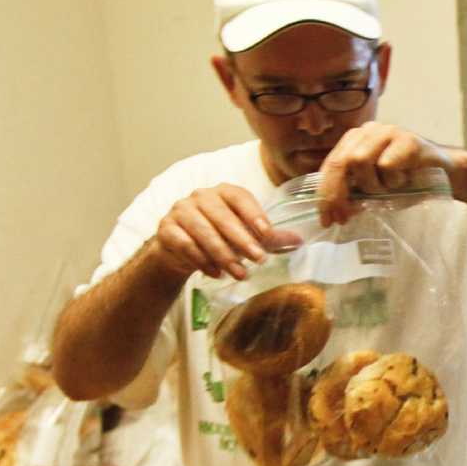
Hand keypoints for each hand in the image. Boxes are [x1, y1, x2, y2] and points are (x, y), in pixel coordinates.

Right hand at [152, 184, 299, 281]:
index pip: (239, 197)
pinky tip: (215, 274)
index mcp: (223, 192)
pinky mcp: (166, 229)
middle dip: (242, 240)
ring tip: (239, 274)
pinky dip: (201, 260)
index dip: (254, 214)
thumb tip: (300, 241)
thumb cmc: (217, 237)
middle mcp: (200, 196)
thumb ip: (269, 238)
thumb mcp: (244, 236)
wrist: (178, 249)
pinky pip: (184, 243)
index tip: (267, 235)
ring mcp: (180, 211)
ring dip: (223, 254)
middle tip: (259, 260)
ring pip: (202, 231)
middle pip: (222, 215)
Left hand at [317, 123, 453, 226]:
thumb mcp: (376, 190)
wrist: (446, 173)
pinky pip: (387, 164)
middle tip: (343, 218)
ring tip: (388, 190)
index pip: (331, 165)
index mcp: (355, 140)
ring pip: (360, 161)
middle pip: (340, 162)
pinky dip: (393, 181)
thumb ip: (355, 194)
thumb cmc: (408, 181)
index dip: (325, 193)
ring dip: (371, 185)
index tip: (326, 219)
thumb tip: (334, 213)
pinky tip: (405, 181)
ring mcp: (387, 131)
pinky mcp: (407, 138)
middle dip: (337, 194)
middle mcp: (368, 131)